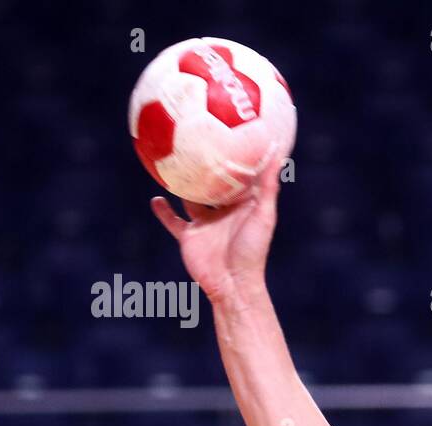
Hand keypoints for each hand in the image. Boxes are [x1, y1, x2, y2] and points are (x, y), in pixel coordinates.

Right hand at [149, 149, 285, 302]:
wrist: (231, 283)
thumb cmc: (252, 250)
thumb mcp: (263, 215)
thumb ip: (267, 187)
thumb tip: (276, 154)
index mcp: (243, 205)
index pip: (241, 177)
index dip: (239, 159)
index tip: (237, 136)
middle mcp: (223, 211)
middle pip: (213, 184)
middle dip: (207, 168)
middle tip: (197, 142)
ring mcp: (205, 223)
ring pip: (190, 198)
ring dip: (182, 185)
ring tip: (170, 165)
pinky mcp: (189, 236)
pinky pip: (172, 220)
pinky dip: (163, 210)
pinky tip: (154, 197)